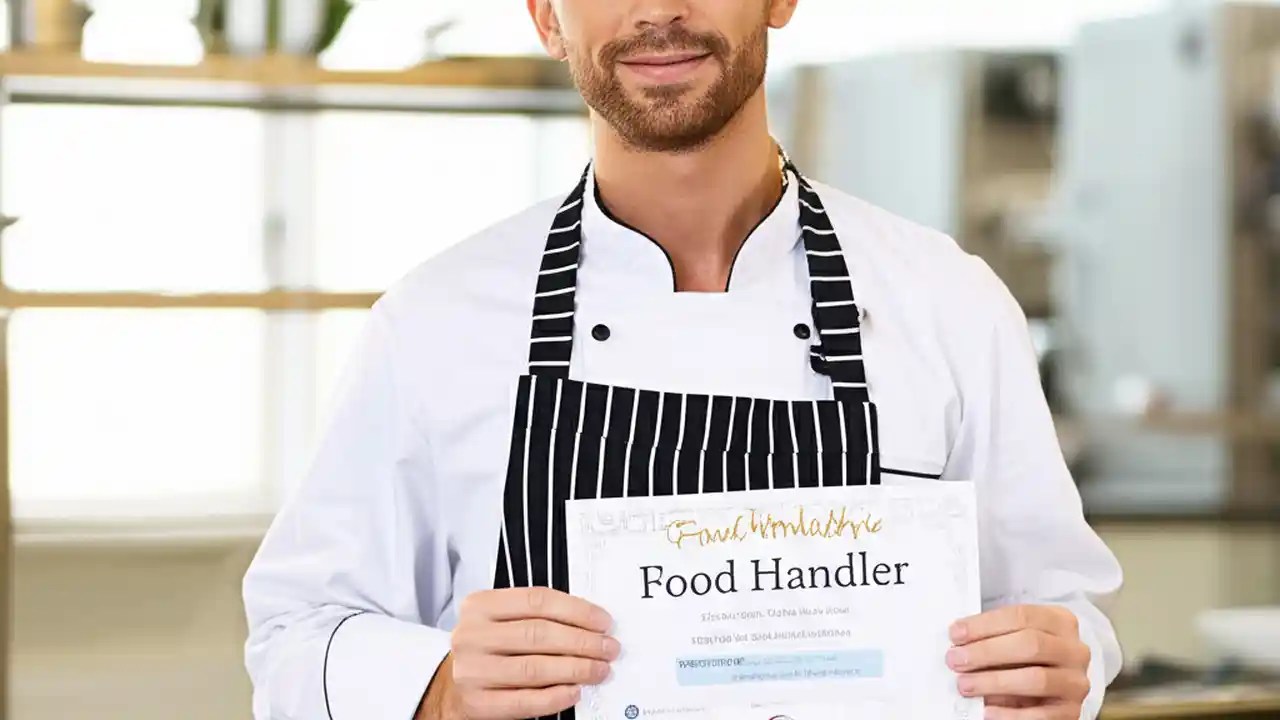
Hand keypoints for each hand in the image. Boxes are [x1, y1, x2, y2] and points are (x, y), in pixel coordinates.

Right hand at [418, 587, 619, 719]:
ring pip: (535, 668)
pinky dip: (555, 697)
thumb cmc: (488, 647)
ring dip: (576, 669)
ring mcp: (472, 670)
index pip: (537, 600)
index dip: (577, 610)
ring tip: (598, 670)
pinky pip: (525, 701)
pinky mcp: (477, 703)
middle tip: (608, 648)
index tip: (603, 622)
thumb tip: (591, 623)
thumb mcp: (501, 620)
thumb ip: (536, 615)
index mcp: (480, 605)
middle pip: (539, 634)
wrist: (450, 684)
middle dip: (583, 642)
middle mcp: (472, 635)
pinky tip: (574, 691)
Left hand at [946, 605, 1090, 718]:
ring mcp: (1075, 682)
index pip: (1022, 616)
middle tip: (956, 659)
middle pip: (1030, 644)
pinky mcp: (1071, 712)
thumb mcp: (1014, 639)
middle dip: (987, 651)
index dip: (985, 625)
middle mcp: (1074, 650)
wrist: (1051, 690)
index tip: (956, 634)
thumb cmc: (1026, 658)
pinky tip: (988, 712)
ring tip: (965, 684)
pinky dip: (1011, 715)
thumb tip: (959, 644)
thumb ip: (993, 636)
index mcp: (1060, 622)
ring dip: (994, 682)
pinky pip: (1041, 715)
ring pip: (1036, 678)